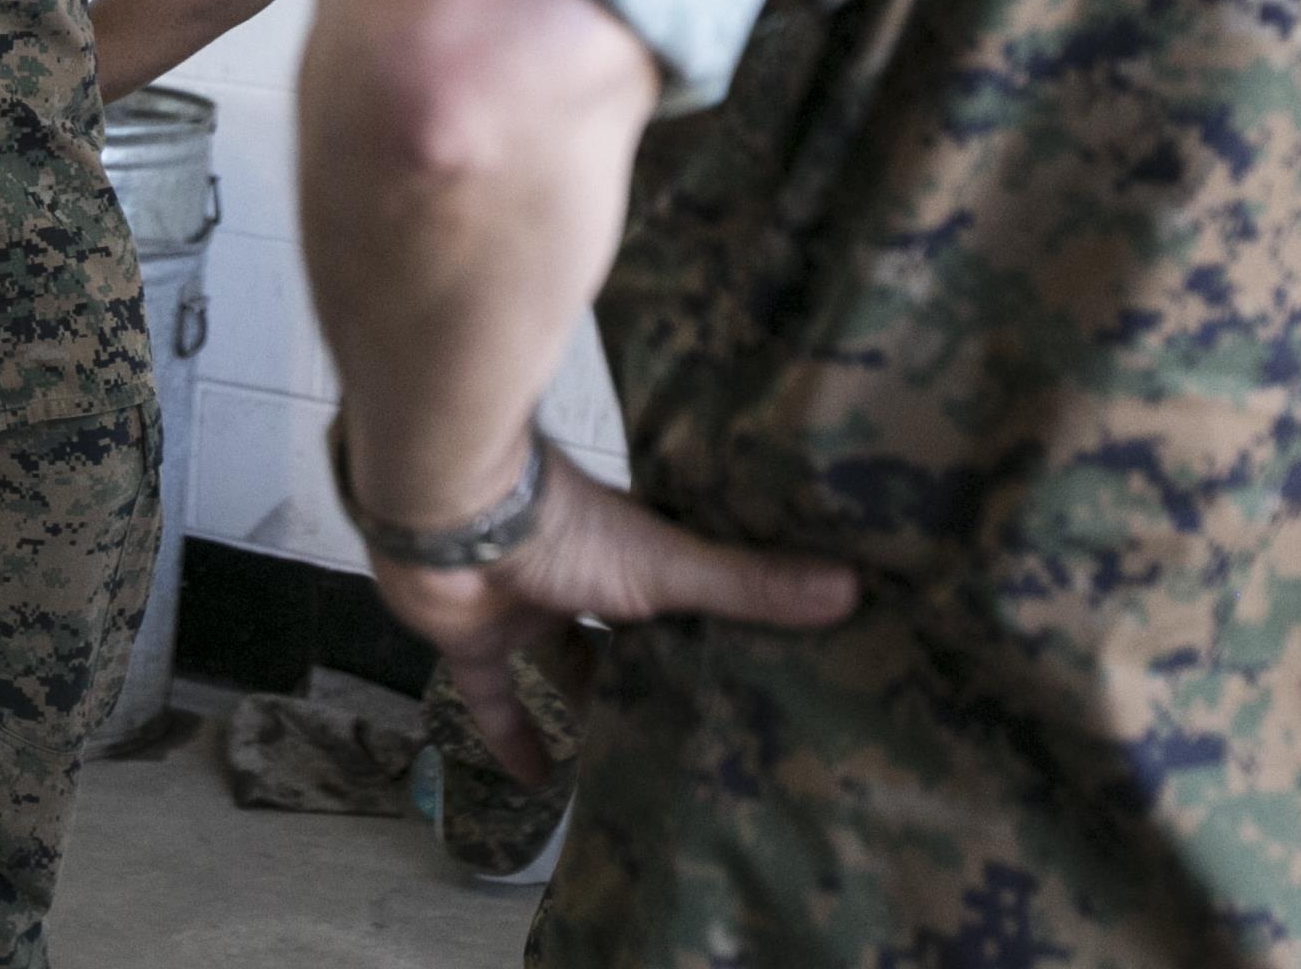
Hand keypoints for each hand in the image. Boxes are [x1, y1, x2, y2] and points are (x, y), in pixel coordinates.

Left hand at [366, 463, 855, 783]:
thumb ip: (747, 584)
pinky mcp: (474, 643)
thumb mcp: (667, 565)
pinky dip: (513, 739)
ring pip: (563, 663)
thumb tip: (851, 588)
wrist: (450, 515)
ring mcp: (525, 609)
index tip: (759, 666)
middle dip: (654, 671)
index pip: (684, 589)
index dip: (714, 623)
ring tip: (634, 761)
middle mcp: (580, 578)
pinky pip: (494, 700)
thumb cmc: (565, 530)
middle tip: (701, 728)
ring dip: (588, 706)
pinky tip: (541, 786)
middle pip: (625, 632)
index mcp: (631, 551)